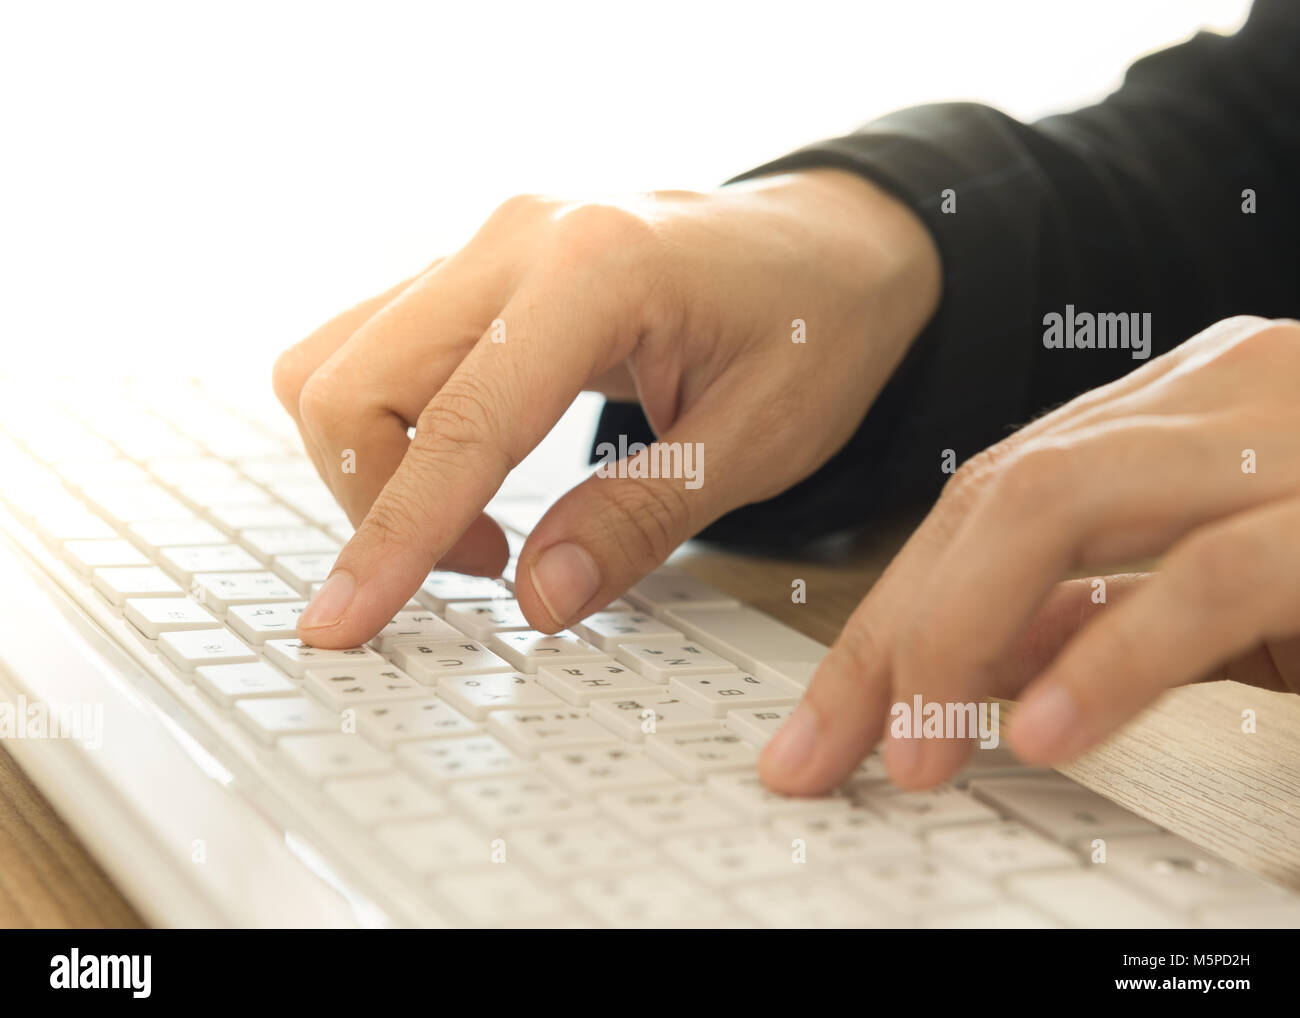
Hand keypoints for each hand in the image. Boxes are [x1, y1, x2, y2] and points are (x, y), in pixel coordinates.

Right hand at [272, 170, 941, 646]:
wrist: (829, 243)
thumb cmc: (817, 327)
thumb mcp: (759, 441)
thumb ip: (640, 520)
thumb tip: (537, 598)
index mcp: (598, 269)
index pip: (460, 421)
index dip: (395, 535)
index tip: (345, 622)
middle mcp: (518, 240)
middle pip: (352, 381)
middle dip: (376, 504)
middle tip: (482, 568)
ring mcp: (488, 248)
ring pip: (339, 360)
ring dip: (375, 467)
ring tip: (481, 530)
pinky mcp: (478, 272)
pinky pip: (377, 348)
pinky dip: (393, 431)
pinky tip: (470, 473)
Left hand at [760, 316, 1299, 791]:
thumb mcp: (1223, 592)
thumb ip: (1103, 609)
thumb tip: (974, 670)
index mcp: (1176, 409)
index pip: (987, 495)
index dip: (890, 609)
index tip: (823, 716)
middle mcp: (1213, 394)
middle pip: (992, 496)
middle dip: (889, 635)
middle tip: (822, 750)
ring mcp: (1276, 436)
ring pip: (1056, 503)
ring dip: (957, 638)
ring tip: (913, 750)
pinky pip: (1203, 579)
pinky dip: (1106, 662)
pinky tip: (1039, 733)